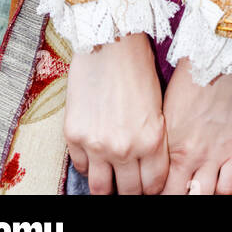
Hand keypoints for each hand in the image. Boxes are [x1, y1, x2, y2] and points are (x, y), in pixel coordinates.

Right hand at [64, 33, 168, 194]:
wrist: (108, 39)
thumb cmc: (138, 66)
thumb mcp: (157, 105)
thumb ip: (153, 138)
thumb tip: (147, 163)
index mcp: (152, 139)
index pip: (153, 186)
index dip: (151, 188)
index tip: (147, 184)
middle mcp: (124, 148)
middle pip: (128, 191)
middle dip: (130, 190)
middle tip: (128, 182)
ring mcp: (96, 144)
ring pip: (100, 188)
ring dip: (106, 186)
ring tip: (110, 177)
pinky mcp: (74, 135)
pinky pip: (80, 166)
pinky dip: (87, 164)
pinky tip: (93, 153)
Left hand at [161, 60, 231, 194]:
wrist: (224, 56)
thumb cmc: (192, 75)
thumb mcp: (167, 106)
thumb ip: (163, 137)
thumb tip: (154, 155)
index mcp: (166, 143)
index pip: (155, 185)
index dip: (155, 190)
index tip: (157, 187)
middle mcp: (188, 155)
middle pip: (176, 195)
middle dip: (174, 194)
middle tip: (176, 188)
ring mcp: (213, 155)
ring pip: (202, 196)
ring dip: (197, 194)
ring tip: (196, 188)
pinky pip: (228, 187)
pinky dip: (221, 190)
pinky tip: (217, 182)